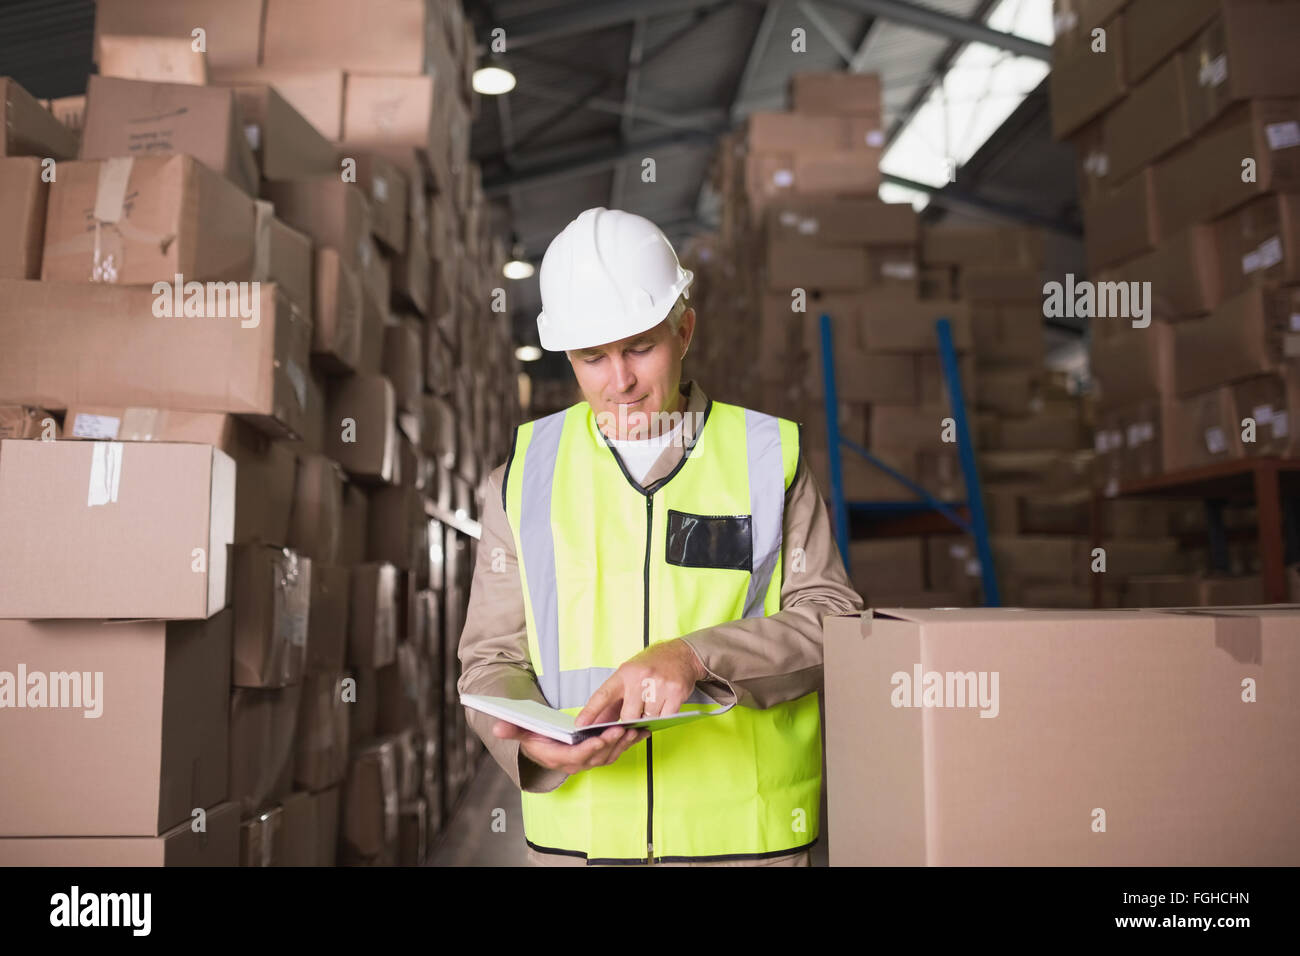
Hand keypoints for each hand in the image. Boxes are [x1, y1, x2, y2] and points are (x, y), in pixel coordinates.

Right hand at [493, 720, 648, 774]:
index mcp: (559, 758)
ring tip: (634, 729)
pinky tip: (642, 731)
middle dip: (611, 744)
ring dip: (623, 744)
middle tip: (622, 729)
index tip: (599, 738)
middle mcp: (576, 763)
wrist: (544, 744)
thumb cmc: (534, 736)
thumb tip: (496, 726)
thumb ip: (511, 729)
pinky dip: (630, 742)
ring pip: (610, 755)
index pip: (576, 757)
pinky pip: (617, 750)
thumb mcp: (522, 731)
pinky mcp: (600, 754)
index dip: (588, 749)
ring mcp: (589, 760)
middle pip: (597, 756)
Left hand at [575, 639, 706, 727]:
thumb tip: (597, 723)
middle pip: (628, 715)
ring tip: (653, 702)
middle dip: (630, 720)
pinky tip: (663, 703)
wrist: (681, 654)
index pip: (603, 695)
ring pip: (648, 718)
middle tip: (635, 713)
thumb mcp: (628, 675)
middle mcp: (640, 678)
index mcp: (624, 673)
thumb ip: (613, 700)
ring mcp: (659, 684)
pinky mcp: (675, 692)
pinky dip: (663, 716)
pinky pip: (665, 718)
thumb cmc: (651, 665)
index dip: (590, 712)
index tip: (580, 725)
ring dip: (649, 717)